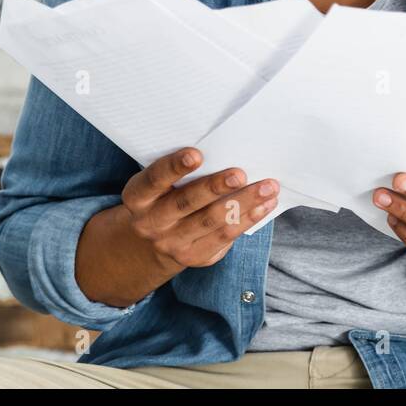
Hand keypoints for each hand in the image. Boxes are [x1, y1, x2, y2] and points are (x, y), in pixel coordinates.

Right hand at [120, 147, 278, 270]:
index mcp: (138, 197)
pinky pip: (224, 237)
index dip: (174, 167)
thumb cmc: (159, 198)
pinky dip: (247, 220)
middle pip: (187, 203)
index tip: (196, 154)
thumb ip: (176, 172)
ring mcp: (173, 243)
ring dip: (244, 203)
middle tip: (240, 173)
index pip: (154, 179)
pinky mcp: (195, 256)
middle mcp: (152, 222)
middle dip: (215, 187)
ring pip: (211, 222)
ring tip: (268, 187)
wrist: (146, 245)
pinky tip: (265, 206)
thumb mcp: (153, 186)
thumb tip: (223, 149)